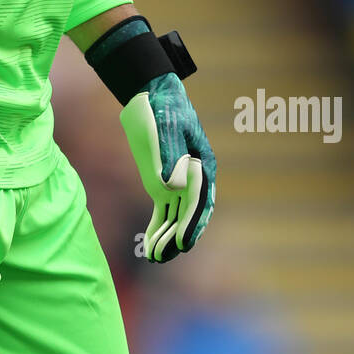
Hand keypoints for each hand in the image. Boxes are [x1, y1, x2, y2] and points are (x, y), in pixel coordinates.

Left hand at [120, 72, 215, 262]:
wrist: (153, 95)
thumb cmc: (162, 107)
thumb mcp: (164, 125)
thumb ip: (169, 153)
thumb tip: (173, 185)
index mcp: (203, 164)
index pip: (198, 200)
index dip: (190, 223)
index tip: (181, 242)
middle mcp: (195, 178)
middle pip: (189, 213)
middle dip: (177, 237)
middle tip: (162, 257)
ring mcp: (180, 182)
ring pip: (176, 217)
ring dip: (167, 238)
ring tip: (155, 258)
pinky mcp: (164, 184)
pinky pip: (164, 211)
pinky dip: (158, 228)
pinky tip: (150, 245)